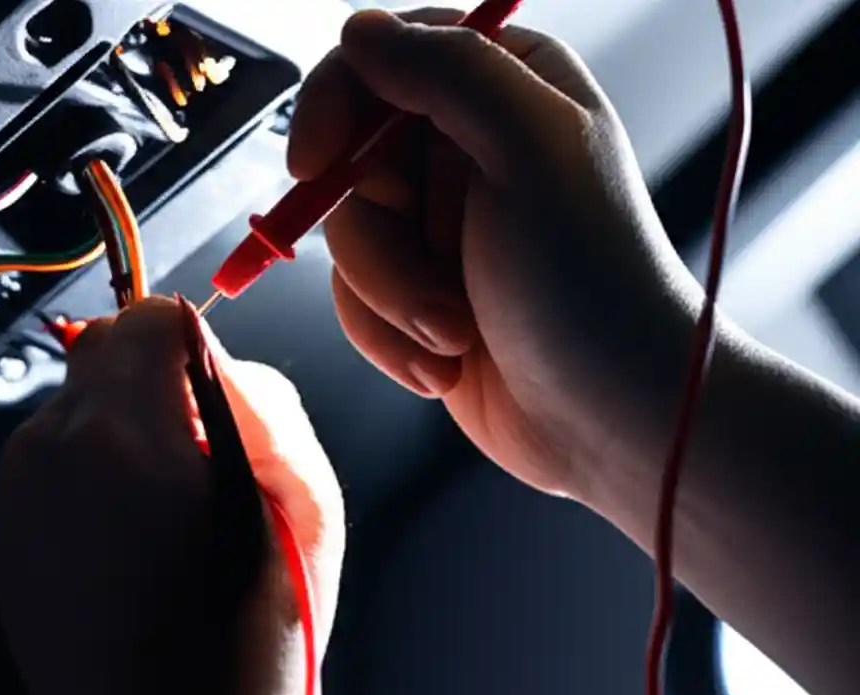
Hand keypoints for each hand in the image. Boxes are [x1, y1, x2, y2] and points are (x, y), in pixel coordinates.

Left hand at [0, 298, 343, 694]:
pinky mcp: (7, 536)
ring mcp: (18, 498)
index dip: (195, 348)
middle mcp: (51, 454)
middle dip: (156, 384)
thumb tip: (215, 352)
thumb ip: (264, 404)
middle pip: (104, 351)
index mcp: (125, 438)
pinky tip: (132, 548)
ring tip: (169, 519)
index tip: (216, 399)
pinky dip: (93, 478)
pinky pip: (55, 463)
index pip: (148, 316)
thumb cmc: (243, 654)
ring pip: (78, 405)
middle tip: (203, 463)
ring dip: (125, 432)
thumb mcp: (304, 514)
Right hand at [291, 8, 700, 498]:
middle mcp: (466, 150)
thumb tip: (360, 28)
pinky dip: (389, 337)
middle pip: (348, 159)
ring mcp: (439, 227)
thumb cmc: (590, 283)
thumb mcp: (528, 151)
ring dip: (392, 297)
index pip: (381, 59)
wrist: (613, 420)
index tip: (314, 164)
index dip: (334, 106)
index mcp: (505, 91)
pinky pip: (353, 299)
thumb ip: (446, 72)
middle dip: (380, 238)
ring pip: (345, 239)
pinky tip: (447, 364)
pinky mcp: (416, 295)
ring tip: (453, 334)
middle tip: (430, 280)